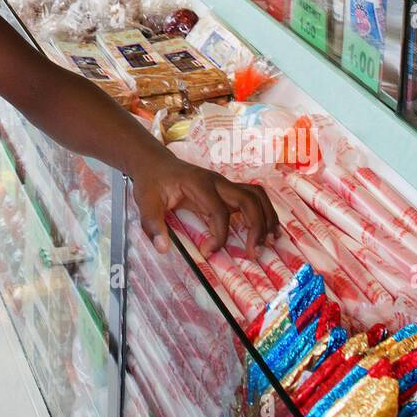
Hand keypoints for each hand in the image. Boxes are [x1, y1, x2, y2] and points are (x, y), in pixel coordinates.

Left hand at [132, 156, 277, 257]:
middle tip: (254, 253)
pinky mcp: (227, 190)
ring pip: (257, 196)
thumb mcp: (145, 202)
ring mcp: (225, 184)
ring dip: (267, 218)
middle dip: (256, 227)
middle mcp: (217, 181)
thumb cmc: (152, 182)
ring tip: (271, 243)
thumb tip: (163, 248)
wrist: (155, 163)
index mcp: (199, 184)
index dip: (219, 235)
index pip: (219, 211)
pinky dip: (264, 214)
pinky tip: (267, 232)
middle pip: (248, 200)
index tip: (208, 252)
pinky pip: (253, 198)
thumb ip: (152, 224)